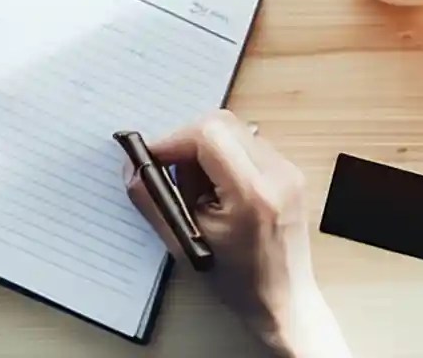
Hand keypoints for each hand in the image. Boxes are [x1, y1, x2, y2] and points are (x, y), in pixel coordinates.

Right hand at [125, 111, 350, 357]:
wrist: (285, 299)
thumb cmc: (237, 280)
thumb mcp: (184, 242)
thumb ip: (153, 200)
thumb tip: (132, 167)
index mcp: (252, 193)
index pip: (208, 135)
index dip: (172, 140)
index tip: (151, 159)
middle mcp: (276, 174)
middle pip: (220, 123)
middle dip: (187, 143)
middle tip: (174, 177)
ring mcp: (288, 169)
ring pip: (232, 131)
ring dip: (205, 152)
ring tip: (201, 193)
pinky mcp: (289, 171)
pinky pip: (247, 144)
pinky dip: (223, 159)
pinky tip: (220, 192)